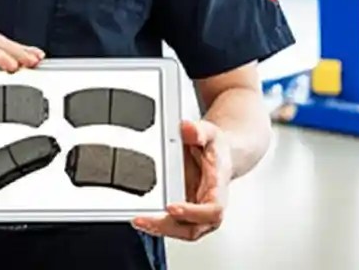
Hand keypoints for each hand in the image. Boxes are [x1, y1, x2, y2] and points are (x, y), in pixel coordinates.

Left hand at [131, 119, 231, 240]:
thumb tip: (187, 128)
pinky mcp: (186, 213)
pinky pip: (174, 226)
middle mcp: (209, 205)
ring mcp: (197, 212)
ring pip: (182, 231)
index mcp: (218, 188)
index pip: (212, 210)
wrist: (220, 155)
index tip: (172, 207)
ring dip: (160, 230)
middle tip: (144, 219)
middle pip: (193, 228)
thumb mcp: (210, 132)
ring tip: (139, 221)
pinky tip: (142, 220)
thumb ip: (199, 131)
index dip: (193, 213)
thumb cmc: (216, 148)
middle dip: (168, 227)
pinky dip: (158, 226)